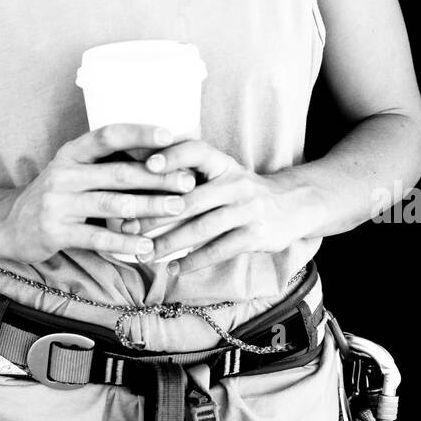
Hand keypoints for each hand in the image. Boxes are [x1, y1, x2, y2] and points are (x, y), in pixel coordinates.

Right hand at [0, 124, 196, 266]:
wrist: (9, 227)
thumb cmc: (56, 197)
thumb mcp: (74, 172)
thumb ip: (106, 165)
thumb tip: (159, 157)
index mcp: (71, 153)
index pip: (108, 135)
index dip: (139, 133)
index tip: (169, 135)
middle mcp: (63, 173)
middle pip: (119, 173)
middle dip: (158, 177)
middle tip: (189, 181)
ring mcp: (58, 203)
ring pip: (113, 204)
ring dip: (150, 207)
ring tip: (178, 210)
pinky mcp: (56, 232)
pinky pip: (98, 237)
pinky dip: (125, 242)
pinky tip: (148, 246)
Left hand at [132, 137, 309, 275]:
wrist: (294, 205)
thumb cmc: (242, 190)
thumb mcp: (223, 173)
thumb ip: (190, 174)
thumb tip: (140, 178)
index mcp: (224, 164)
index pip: (196, 151)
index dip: (172, 156)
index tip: (146, 166)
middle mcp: (235, 183)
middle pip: (189, 199)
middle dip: (155, 215)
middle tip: (127, 228)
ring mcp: (247, 210)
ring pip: (201, 229)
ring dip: (169, 244)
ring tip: (145, 255)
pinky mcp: (256, 235)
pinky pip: (218, 250)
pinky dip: (193, 261)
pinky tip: (174, 268)